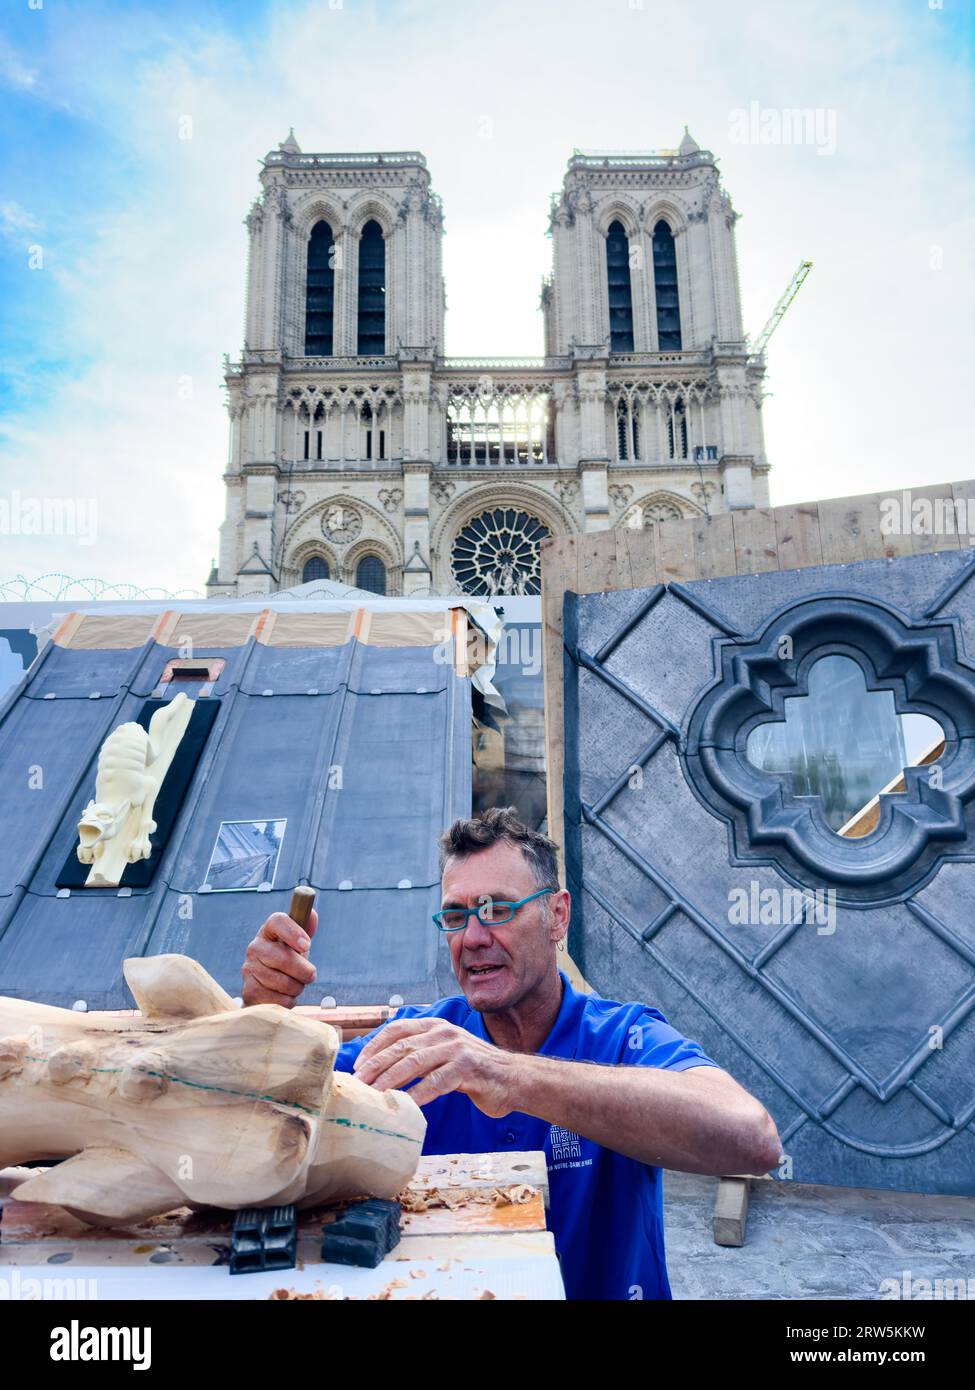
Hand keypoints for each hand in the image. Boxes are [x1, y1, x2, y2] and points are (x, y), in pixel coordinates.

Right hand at [241, 907, 317, 1006]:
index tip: (307, 945)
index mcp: (269, 931)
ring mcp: (249, 969)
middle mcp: (255, 947)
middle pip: (283, 958)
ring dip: (297, 987)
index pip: (277, 921)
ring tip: (295, 984)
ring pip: (283, 982)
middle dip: (304, 971)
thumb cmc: (286, 959)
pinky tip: (284, 995)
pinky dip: (288, 1000)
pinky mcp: (249, 990)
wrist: (264, 987)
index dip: (293, 932)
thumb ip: (306, 927)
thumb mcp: (298, 942)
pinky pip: (278, 1000)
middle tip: (310, 975)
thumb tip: (312, 916)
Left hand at [353, 1017, 523, 1115]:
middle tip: (357, 1083)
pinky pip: (435, 1082)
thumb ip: (422, 1054)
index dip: (375, 1046)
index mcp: (436, 1026)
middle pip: (401, 1047)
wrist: (513, 1079)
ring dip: (390, 1080)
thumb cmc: (474, 1071)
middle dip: (376, 1065)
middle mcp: (445, 1033)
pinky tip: (403, 1106)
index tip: (357, 1065)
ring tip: (374, 1094)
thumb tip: (383, 1069)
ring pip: (414, 1062)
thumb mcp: (445, 1054)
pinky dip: (416, 1095)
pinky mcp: (467, 1068)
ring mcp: (457, 1049)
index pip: (398, 1029)